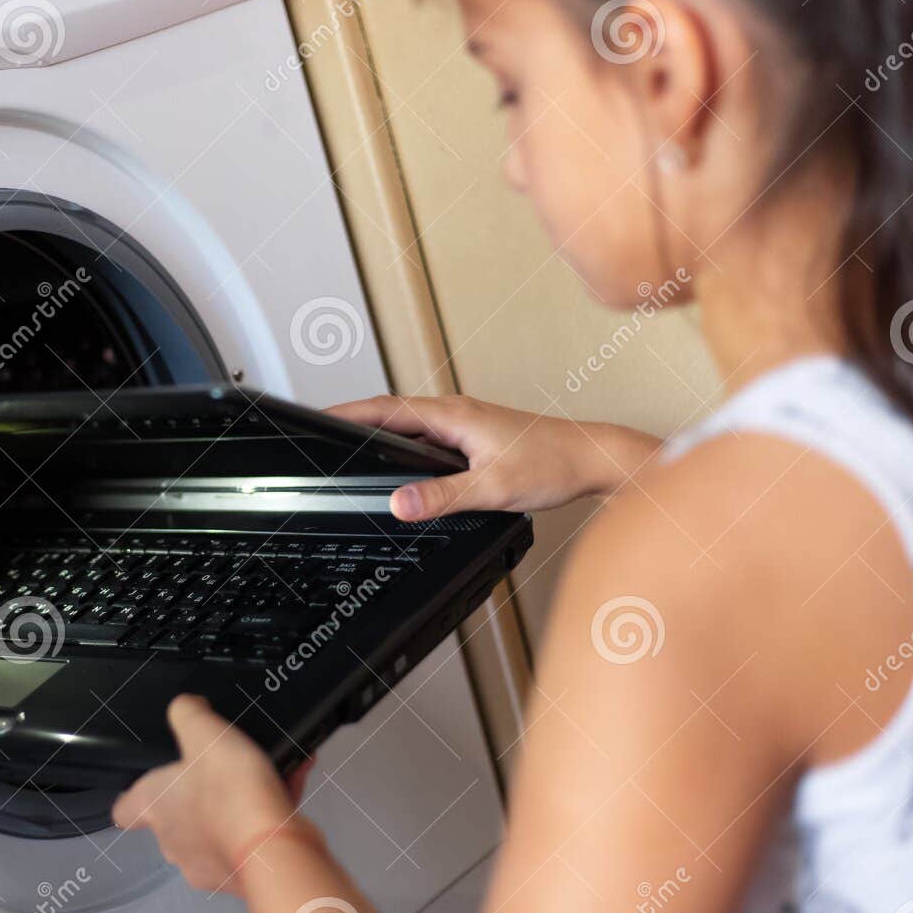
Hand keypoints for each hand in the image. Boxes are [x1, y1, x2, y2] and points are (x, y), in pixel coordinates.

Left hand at [112, 695, 306, 892]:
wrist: (272, 846)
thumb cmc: (228, 790)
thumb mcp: (203, 731)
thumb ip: (187, 713)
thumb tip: (187, 706)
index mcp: (155, 807)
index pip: (125, 810)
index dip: (135, 797)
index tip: (151, 786)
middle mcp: (174, 842)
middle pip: (177, 820)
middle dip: (200, 799)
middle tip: (223, 773)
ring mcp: (207, 866)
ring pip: (217, 832)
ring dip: (236, 810)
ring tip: (265, 778)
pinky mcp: (241, 877)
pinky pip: (249, 842)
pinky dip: (264, 820)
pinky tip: (287, 791)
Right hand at [326, 395, 660, 521]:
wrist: (592, 459)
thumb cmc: (553, 464)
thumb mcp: (492, 487)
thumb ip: (441, 497)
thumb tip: (399, 503)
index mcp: (452, 415)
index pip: (386, 408)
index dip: (349, 413)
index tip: (319, 417)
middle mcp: (456, 413)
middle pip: (392, 413)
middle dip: (356, 422)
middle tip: (326, 434)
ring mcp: (466, 424)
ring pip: (412, 426)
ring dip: (382, 434)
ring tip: (355, 449)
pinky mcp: (476, 438)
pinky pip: (429, 439)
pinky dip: (408, 448)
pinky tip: (405, 467)